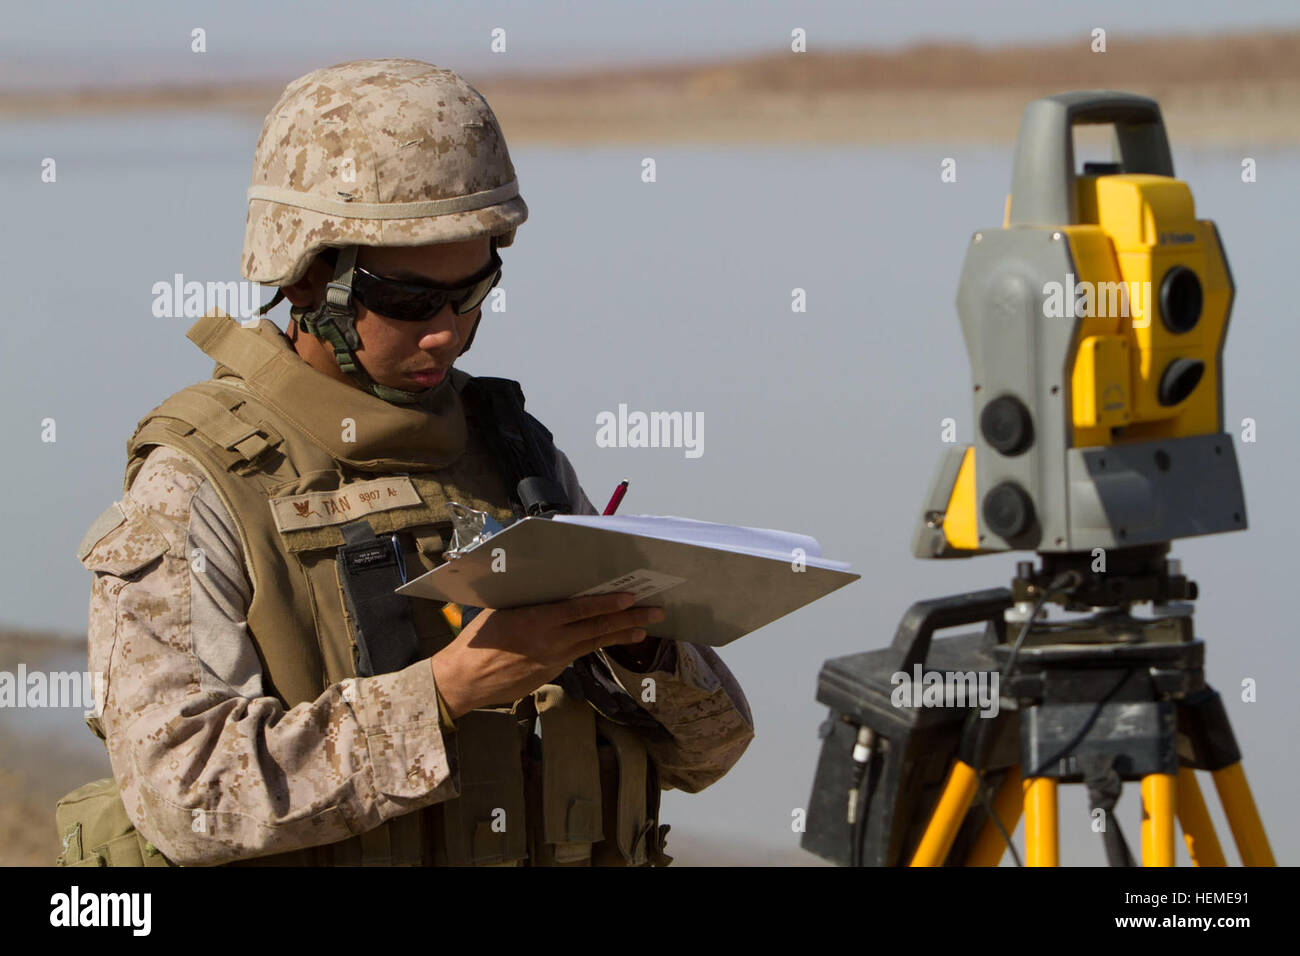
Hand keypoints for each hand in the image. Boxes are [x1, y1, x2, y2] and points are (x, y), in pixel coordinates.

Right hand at [430, 592, 665, 719]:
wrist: (465, 681)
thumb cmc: (478, 640)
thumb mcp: (500, 609)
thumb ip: (528, 598)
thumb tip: (547, 580)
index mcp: (537, 620)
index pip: (579, 610)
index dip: (607, 604)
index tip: (630, 598)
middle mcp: (551, 641)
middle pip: (597, 628)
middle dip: (629, 619)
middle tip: (655, 612)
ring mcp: (554, 660)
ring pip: (594, 644)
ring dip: (621, 635)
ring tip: (644, 630)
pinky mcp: (552, 673)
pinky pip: (580, 654)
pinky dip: (599, 646)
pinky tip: (613, 640)